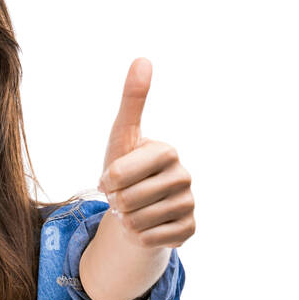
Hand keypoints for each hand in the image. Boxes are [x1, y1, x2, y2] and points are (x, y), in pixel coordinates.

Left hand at [98, 58, 194, 249]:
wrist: (136, 207)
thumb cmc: (126, 168)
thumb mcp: (122, 135)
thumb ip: (132, 100)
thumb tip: (143, 59)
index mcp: (167, 152)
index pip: (122, 175)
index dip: (109, 180)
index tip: (113, 177)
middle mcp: (184, 177)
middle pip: (129, 201)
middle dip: (116, 202)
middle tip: (122, 197)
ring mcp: (189, 204)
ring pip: (138, 223)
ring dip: (126, 221)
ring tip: (132, 211)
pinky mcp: (188, 230)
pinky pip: (149, 240)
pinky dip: (139, 237)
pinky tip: (144, 227)